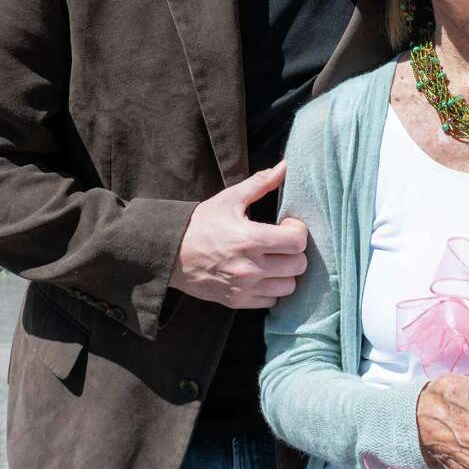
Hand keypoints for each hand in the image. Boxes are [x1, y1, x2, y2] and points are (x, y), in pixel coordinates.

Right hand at [170, 161, 307, 308]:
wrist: (171, 253)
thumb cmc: (202, 223)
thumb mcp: (230, 199)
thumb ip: (261, 183)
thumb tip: (285, 166)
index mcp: (250, 239)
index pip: (297, 242)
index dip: (298, 231)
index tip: (287, 225)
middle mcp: (250, 267)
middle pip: (298, 265)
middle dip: (295, 251)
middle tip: (282, 243)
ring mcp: (244, 287)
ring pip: (289, 286)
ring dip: (287, 273)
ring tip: (274, 260)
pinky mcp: (237, 301)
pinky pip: (271, 301)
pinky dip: (272, 289)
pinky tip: (262, 275)